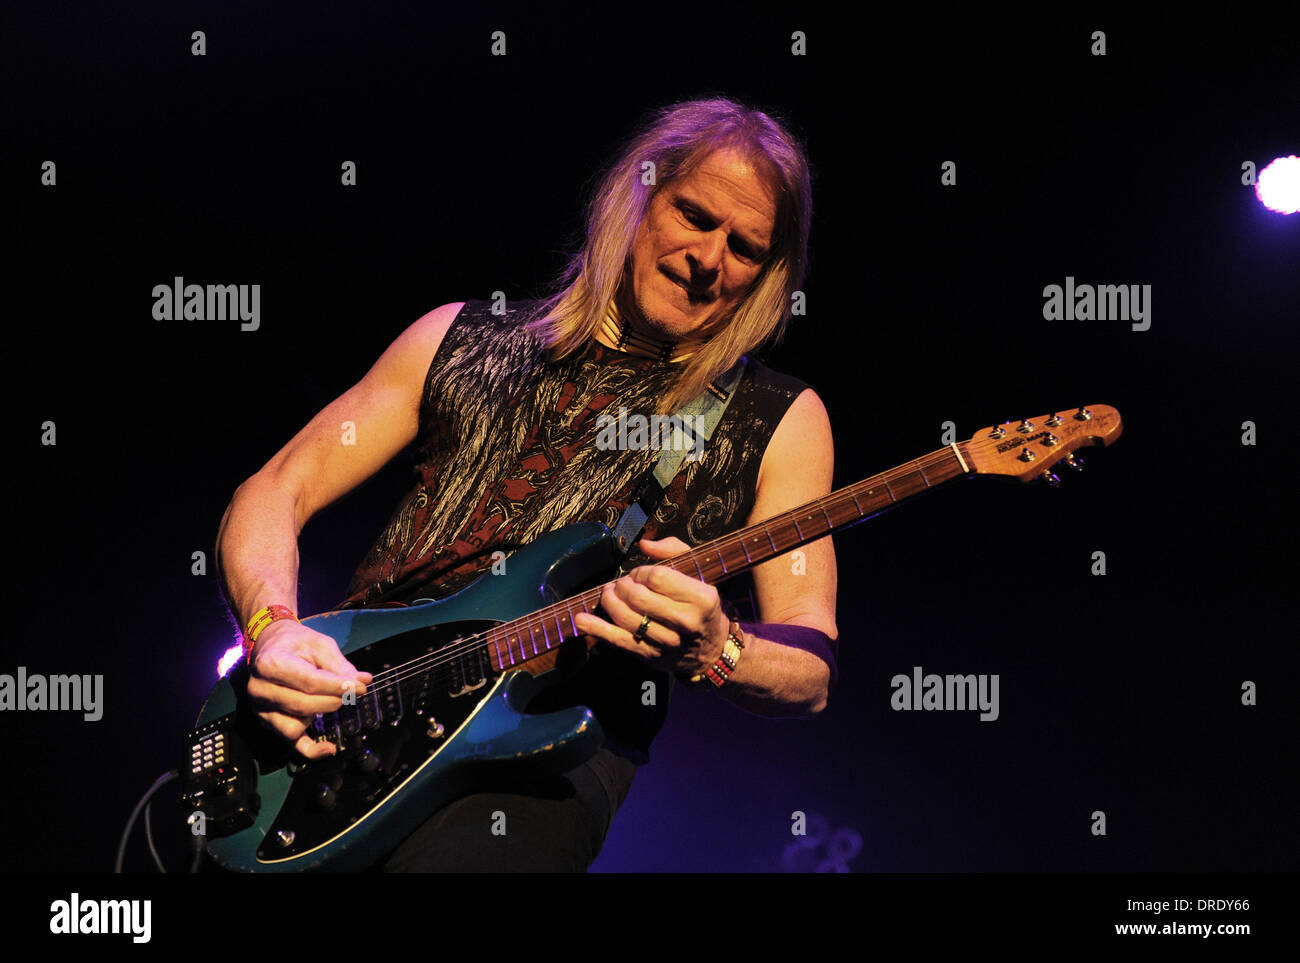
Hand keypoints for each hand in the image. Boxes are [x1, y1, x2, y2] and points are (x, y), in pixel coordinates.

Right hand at [246, 619, 372, 759]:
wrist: (270, 644)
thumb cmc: (295, 643)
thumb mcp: (319, 645)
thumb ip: (339, 665)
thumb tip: (362, 681)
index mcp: (271, 664)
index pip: (309, 682)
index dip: (337, 687)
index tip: (359, 686)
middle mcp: (260, 689)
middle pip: (303, 705)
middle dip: (333, 701)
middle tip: (352, 692)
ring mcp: (261, 708)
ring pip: (295, 726)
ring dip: (320, 715)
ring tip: (332, 700)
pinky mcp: (268, 721)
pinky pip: (289, 742)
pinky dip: (310, 750)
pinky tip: (329, 749)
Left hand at [574, 536, 729, 675]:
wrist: (711, 649)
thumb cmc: (700, 606)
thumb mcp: (699, 573)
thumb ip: (674, 551)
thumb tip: (644, 544)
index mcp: (702, 598)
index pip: (657, 577)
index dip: (641, 571)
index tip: (640, 574)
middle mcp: (686, 622)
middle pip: (638, 597)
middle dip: (622, 585)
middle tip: (622, 584)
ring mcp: (667, 642)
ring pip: (625, 617)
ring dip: (609, 601)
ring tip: (610, 595)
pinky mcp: (651, 656)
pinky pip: (618, 641)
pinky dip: (597, 629)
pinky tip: (582, 619)